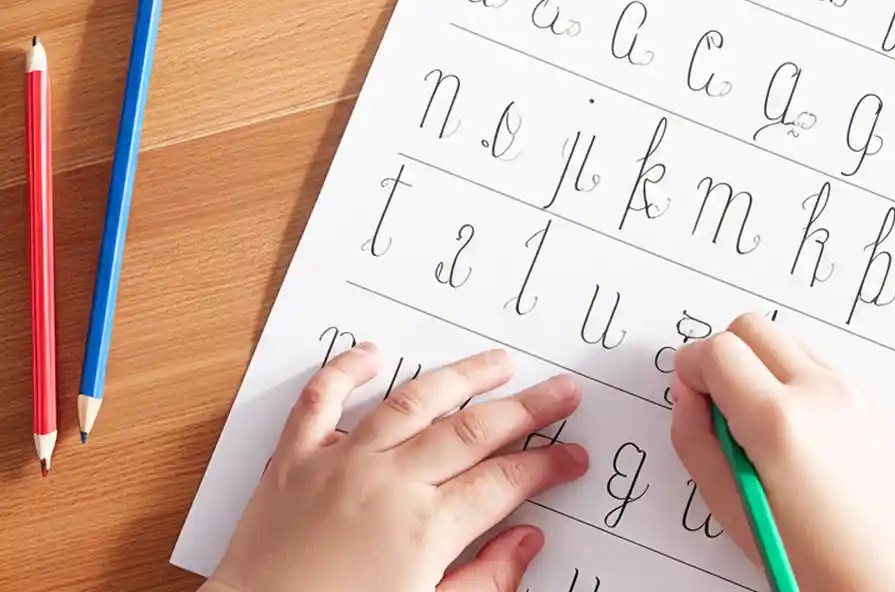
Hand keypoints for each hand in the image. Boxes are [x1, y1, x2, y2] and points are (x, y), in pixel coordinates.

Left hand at [202, 343, 588, 591]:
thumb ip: (484, 582)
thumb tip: (526, 544)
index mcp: (425, 529)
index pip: (504, 481)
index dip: (547, 465)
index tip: (572, 456)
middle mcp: (388, 484)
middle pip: (474, 431)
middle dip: (527, 408)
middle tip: (562, 391)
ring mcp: (340, 465)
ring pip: (413, 402)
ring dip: (461, 376)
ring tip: (497, 362)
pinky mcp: (294, 461)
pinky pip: (320, 401)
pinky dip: (344, 371)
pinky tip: (372, 353)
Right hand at [669, 313, 894, 591]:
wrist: (889, 581)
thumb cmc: (810, 561)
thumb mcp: (729, 506)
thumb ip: (694, 440)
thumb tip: (687, 394)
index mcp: (778, 421)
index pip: (717, 350)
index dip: (691, 368)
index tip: (690, 395)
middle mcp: (819, 392)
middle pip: (751, 327)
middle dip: (723, 355)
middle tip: (718, 404)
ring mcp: (851, 392)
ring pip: (786, 340)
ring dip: (760, 364)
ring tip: (758, 425)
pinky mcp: (871, 402)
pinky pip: (817, 364)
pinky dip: (793, 378)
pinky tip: (793, 432)